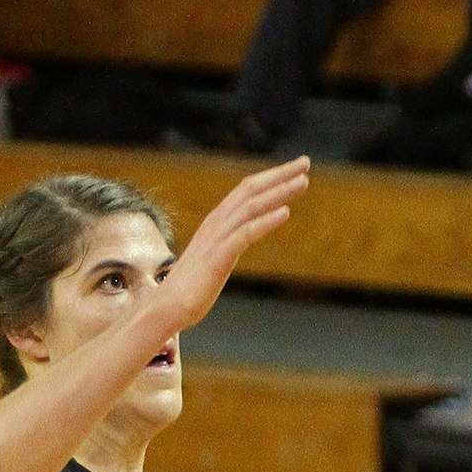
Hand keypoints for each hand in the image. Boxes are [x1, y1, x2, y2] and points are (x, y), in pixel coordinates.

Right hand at [151, 158, 308, 331]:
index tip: (297, 168)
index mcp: (216, 223)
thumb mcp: (215, 257)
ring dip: (278, 192)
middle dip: (279, 175)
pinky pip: (244, 234)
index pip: (246, 191)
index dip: (271, 177)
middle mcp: (216, 224)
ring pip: (250, 207)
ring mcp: (216, 240)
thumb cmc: (192, 286)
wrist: (166, 308)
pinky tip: (285, 213)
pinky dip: (265, 221)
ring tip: (303, 181)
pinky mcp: (217, 258)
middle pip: (249, 190)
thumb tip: (243, 237)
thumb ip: (228, 243)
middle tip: (306, 162)